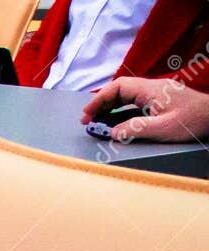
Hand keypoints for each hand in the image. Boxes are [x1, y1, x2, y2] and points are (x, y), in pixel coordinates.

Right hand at [81, 76, 208, 142]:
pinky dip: (120, 109)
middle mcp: (153, 88)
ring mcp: (157, 93)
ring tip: (97, 120)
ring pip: (126, 95)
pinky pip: (135, 101)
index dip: (99, 100)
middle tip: (87, 120)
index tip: (87, 114)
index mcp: (152, 90)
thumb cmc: (193, 121)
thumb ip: (135, 129)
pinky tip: (116, 120)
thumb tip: (113, 132)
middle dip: (100, 103)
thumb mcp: (163, 128)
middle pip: (120, 90)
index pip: (118, 87)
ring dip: (109, 106)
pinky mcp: (161, 100)